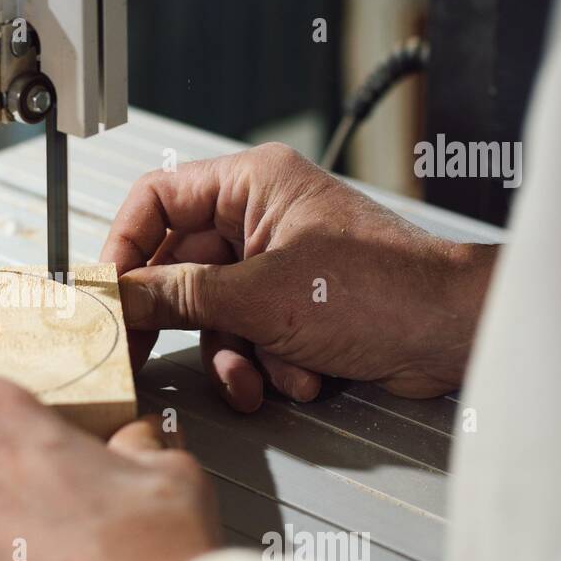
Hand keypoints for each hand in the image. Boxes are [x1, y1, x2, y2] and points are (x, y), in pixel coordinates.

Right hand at [100, 142, 496, 409]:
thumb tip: (122, 296)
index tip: (107, 290)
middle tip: (142, 350)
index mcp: (251, 184)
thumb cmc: (383, 289)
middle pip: (182, 266)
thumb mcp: (261, 296)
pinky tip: (297, 375)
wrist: (452, 335)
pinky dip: (266, 362)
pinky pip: (248, 334)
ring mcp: (278, 263)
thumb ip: (181, 295)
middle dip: (185, 320)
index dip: (125, 244)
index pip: (158, 199)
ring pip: (214, 311)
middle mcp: (261, 217)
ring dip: (234, 353)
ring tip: (258, 376)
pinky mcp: (295, 305)